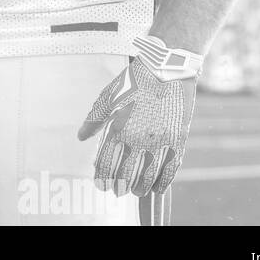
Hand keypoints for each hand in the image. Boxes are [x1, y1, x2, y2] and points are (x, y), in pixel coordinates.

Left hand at [78, 36, 201, 197]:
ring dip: (140, 188)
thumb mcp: (108, 97)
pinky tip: (158, 189)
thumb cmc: (134, 81)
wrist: (167, 68)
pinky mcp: (179, 139)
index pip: (106, 163)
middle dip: (119, 186)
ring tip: (136, 192)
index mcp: (119, 128)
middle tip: (117, 192)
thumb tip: (81, 138)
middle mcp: (138, 138)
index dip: (102, 178)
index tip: (101, 185)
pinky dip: (164, 182)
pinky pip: (171, 168)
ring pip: (148, 175)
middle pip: (126, 174)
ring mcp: (161, 140)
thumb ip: (94, 120)